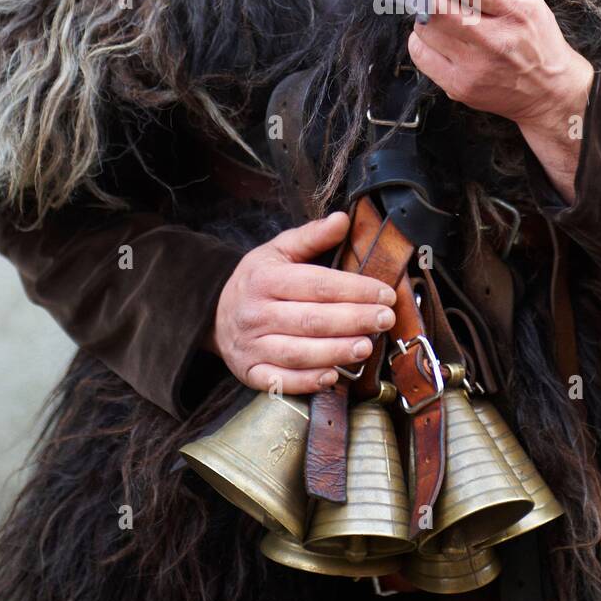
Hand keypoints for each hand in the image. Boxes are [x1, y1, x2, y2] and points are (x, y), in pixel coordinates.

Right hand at [207, 212, 396, 394]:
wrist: (215, 314)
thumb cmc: (257, 280)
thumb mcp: (278, 250)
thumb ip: (311, 236)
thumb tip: (342, 219)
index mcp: (265, 279)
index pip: (317, 284)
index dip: (354, 289)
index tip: (385, 294)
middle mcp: (256, 313)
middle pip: (311, 320)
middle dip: (353, 320)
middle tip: (384, 319)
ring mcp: (251, 346)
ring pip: (298, 353)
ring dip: (335, 351)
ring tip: (366, 347)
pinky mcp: (250, 372)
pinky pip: (280, 381)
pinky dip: (308, 381)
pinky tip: (333, 375)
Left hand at [407, 0, 593, 201]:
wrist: (548, 90)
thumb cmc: (533, 32)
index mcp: (515, 9)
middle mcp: (495, 40)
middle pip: (435, 6)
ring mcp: (474, 68)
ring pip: (422, 27)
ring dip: (423, 13)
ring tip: (440, 12)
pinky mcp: (459, 88)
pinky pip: (418, 54)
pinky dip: (421, 39)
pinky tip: (440, 37)